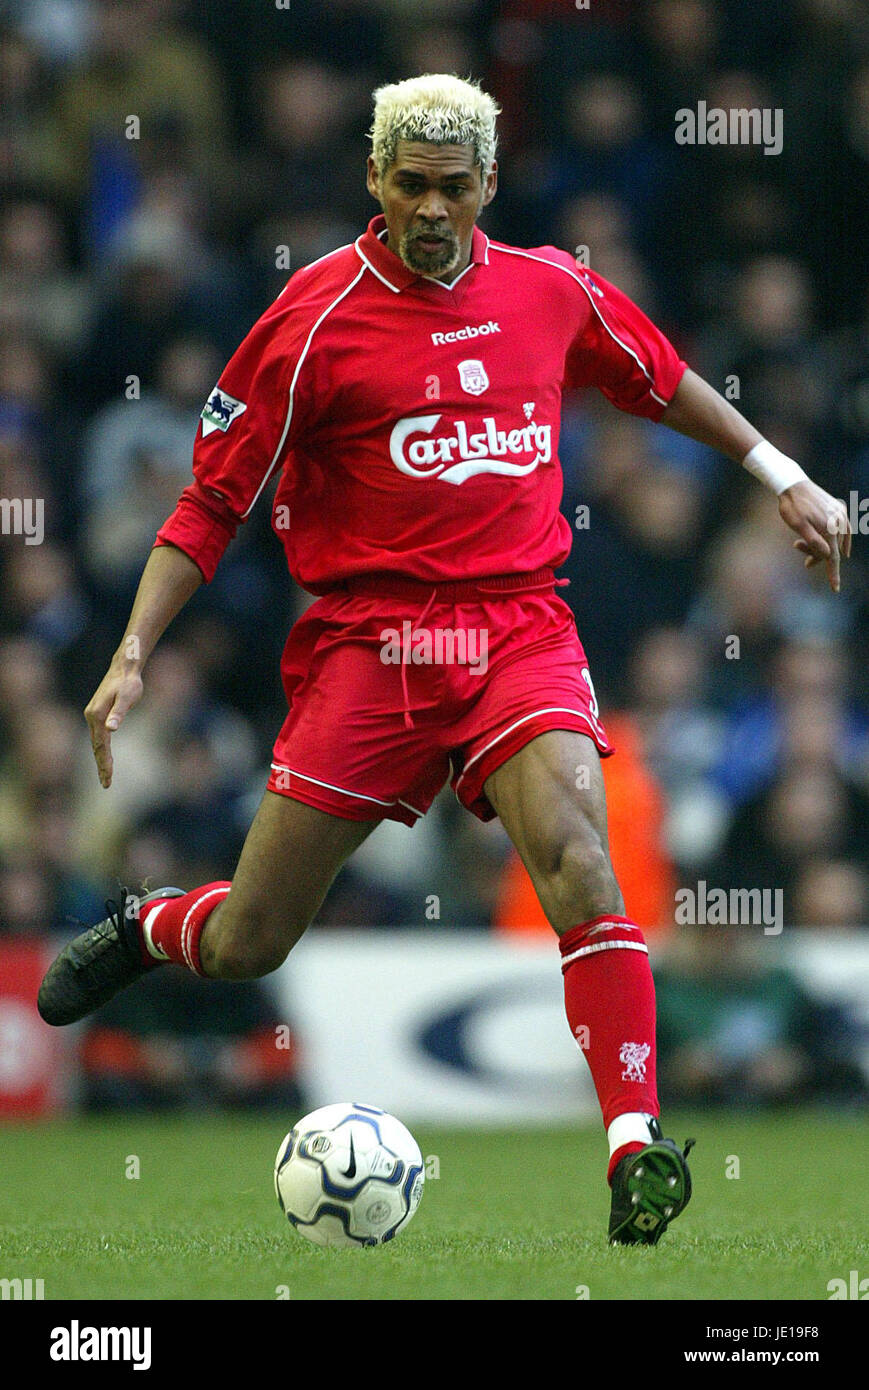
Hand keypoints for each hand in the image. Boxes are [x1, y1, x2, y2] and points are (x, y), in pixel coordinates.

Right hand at [84, 661, 143, 787]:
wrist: (124, 668)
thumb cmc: (129, 683)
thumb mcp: (128, 697)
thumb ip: (119, 713)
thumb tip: (111, 728)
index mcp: (96, 716)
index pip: (101, 746)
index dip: (105, 763)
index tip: (108, 778)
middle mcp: (91, 717)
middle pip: (96, 747)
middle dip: (102, 766)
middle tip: (106, 784)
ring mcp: (93, 715)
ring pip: (96, 743)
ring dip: (101, 760)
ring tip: (106, 777)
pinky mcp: (97, 714)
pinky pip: (98, 737)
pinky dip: (101, 749)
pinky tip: (105, 758)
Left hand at [778, 480, 850, 591]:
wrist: (792, 484)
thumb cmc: (792, 506)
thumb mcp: (798, 526)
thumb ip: (814, 542)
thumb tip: (828, 556)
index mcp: (831, 528)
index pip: (833, 558)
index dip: (833, 575)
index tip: (835, 589)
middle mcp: (840, 521)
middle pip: (832, 549)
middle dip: (816, 554)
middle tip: (796, 548)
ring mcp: (841, 514)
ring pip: (834, 539)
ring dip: (818, 545)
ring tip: (797, 542)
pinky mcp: (838, 508)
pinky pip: (838, 529)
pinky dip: (828, 536)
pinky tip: (819, 537)